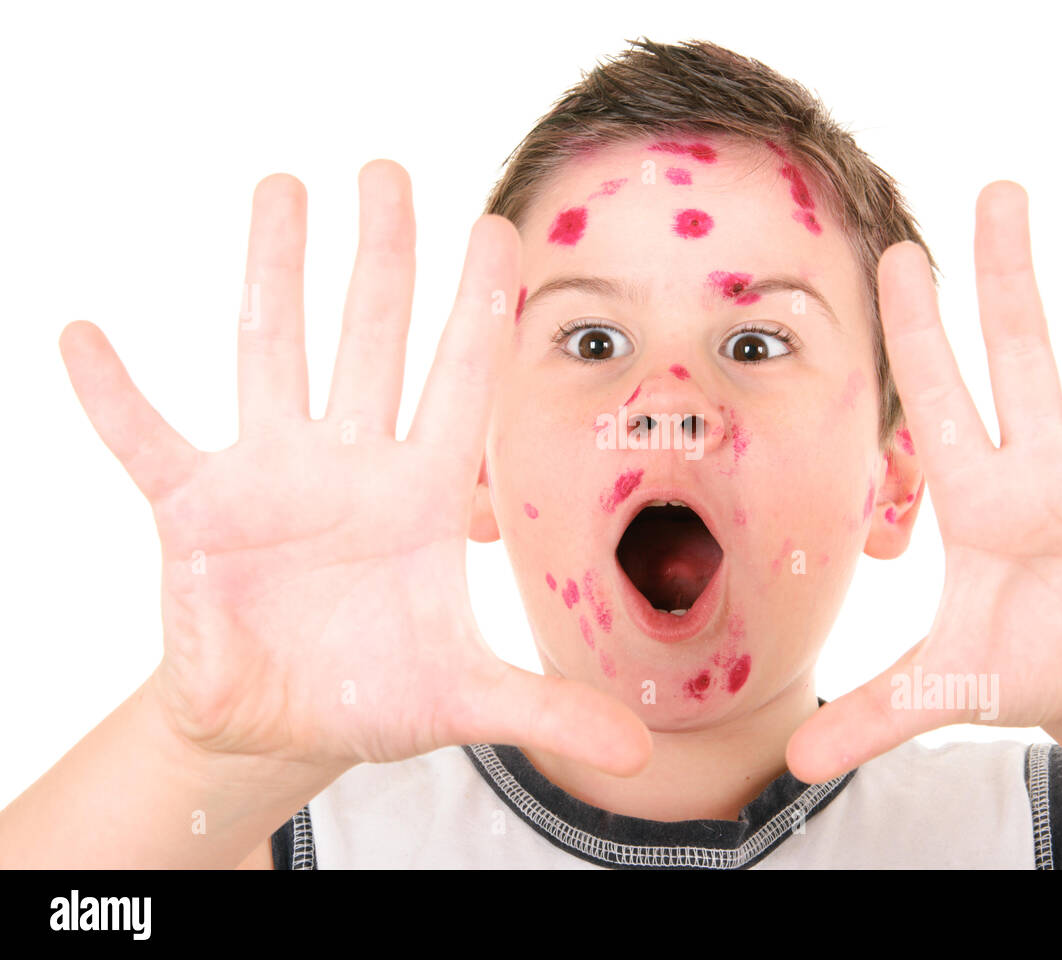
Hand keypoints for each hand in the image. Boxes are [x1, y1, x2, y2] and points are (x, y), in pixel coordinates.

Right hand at [59, 160, 650, 775]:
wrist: (282, 725)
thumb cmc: (374, 693)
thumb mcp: (463, 702)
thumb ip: (544, 708)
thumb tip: (642, 755)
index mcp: (423, 497)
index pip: (461, 385)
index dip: (481, 311)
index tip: (500, 229)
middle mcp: (351, 465)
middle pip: (370, 340)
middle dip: (382, 259)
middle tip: (390, 169)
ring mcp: (270, 478)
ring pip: (271, 356)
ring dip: (273, 275)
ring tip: (281, 187)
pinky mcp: (193, 511)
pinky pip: (145, 441)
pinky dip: (113, 395)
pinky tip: (82, 335)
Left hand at [788, 181, 1061, 782]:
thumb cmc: (1029, 666)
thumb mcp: (949, 688)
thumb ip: (873, 715)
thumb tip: (787, 767)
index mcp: (977, 495)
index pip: (937, 392)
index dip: (917, 326)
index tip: (898, 253)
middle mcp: (1042, 462)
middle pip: (1019, 350)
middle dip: (1005, 274)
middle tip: (996, 190)